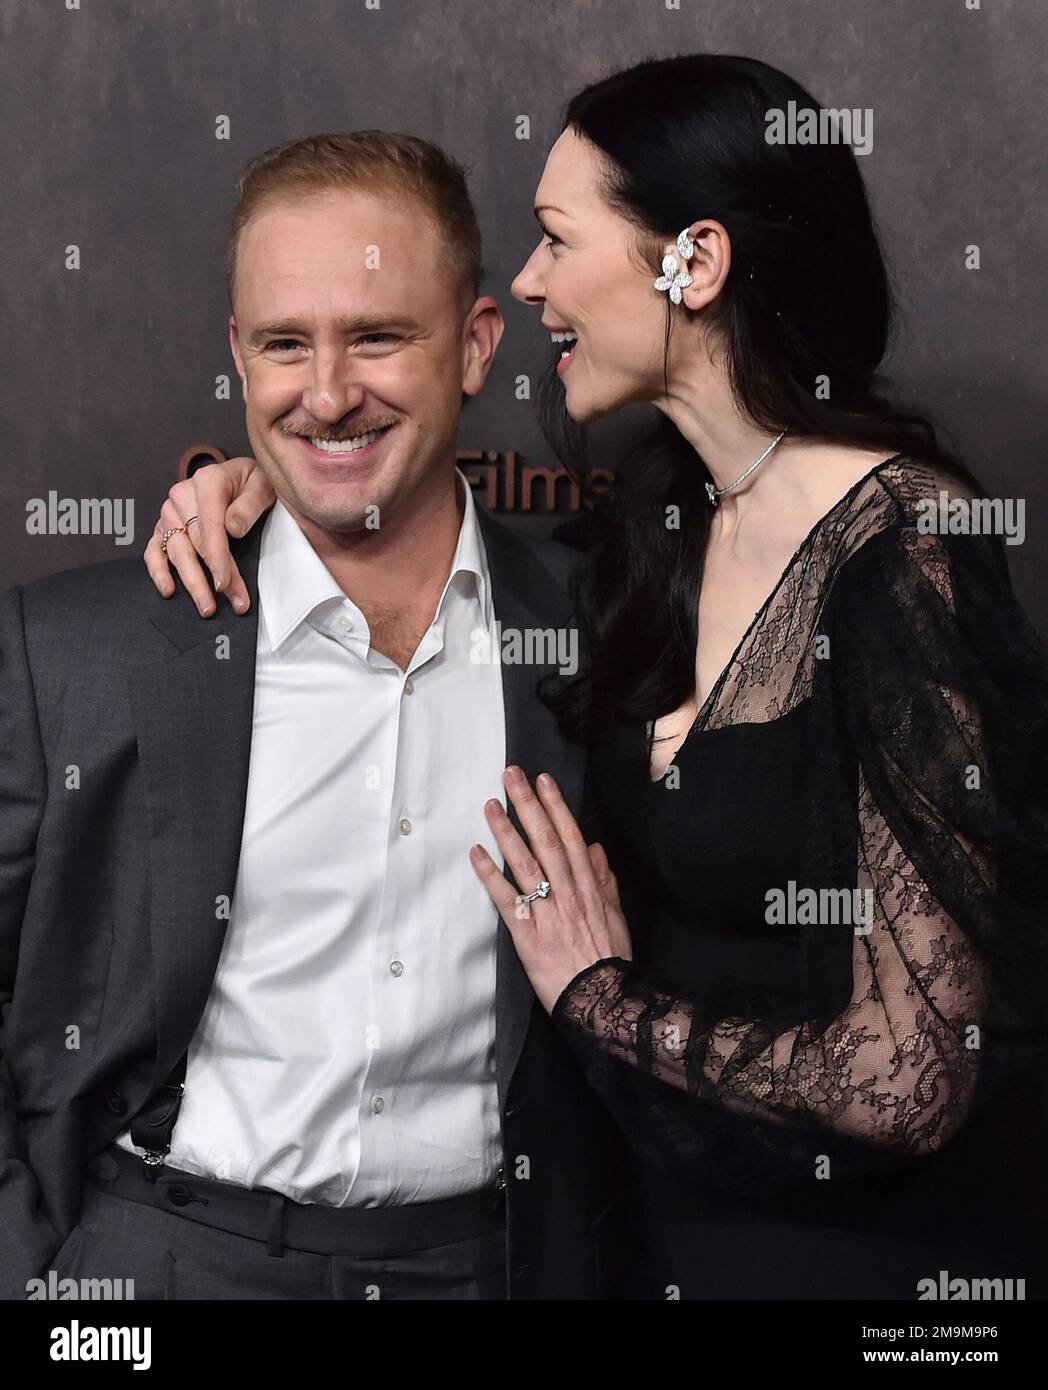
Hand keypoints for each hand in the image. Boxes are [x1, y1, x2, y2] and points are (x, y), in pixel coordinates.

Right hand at [143, 457, 275, 614]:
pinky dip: (158, 571)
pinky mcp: (164, 526)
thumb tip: (233, 530)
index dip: (217, 558)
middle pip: (194, 543)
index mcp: (207, 482)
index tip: (225, 583)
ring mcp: (170, 512)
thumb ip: (249, 505)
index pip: (210, 526)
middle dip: (212, 578)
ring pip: (176, 551)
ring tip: (207, 607)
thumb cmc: (253, 483)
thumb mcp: (263, 486)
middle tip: (230, 603)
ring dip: (191, 582)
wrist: (241, 477)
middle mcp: (182, 495)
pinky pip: (154, 550)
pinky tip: (169, 590)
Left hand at [469, 767, 631, 1014]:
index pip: (571, 837)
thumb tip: (594, 849)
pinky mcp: (526, 935)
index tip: (544, 780)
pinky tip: (476, 852)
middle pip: (546, 840)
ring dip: (506, 831)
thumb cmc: (609, 960)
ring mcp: (547, 912)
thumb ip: (605, 882)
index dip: (556, 806)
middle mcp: (568, 893)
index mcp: (589, 888)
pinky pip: (506, 899)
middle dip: (528, 805)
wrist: (602, 1002)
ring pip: (525, 863)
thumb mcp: (616, 917)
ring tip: (491, 805)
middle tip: (512, 775)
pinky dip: (490, 874)